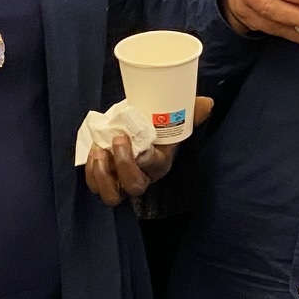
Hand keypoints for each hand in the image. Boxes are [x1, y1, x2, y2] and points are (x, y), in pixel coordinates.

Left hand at [85, 98, 214, 206]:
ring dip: (102, 175)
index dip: (145, 158)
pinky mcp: (105, 179)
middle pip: (135, 186)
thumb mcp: (172, 118)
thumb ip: (190, 111)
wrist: (134, 130)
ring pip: (112, 195)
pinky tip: (93, 151)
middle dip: (123, 166)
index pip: (154, 166)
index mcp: (160, 163)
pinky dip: (91, 171)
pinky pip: (95, 185)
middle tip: (117, 140)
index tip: (137, 140)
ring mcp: (122, 182)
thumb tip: (207, 103)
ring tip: (99, 150)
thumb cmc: (154, 125)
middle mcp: (143, 177)